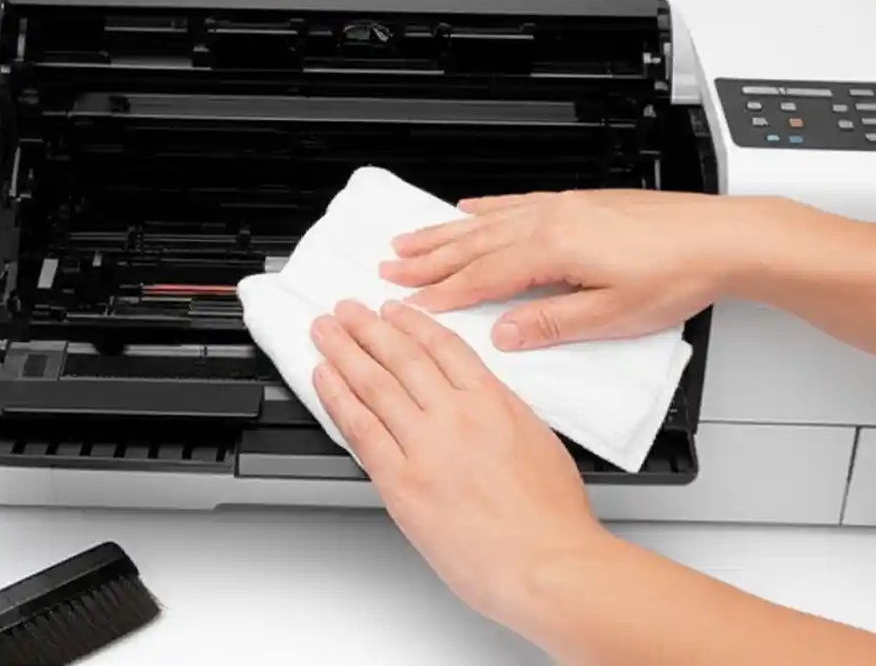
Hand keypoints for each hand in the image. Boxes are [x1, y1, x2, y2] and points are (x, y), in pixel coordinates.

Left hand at [309, 300, 607, 626]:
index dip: (411, 324)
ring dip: (343, 352)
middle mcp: (456, 416)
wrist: (546, 564)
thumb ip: (502, 414)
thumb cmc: (552, 519)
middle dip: (367, 328)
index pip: (443, 346)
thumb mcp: (539, 441)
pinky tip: (323, 379)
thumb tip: (478, 402)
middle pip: (401, 357)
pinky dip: (338, 398)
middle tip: (345, 312)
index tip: (393, 311)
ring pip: (374, 384)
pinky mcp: (403, 484)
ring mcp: (426, 448)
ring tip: (324, 333)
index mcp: (493, 401)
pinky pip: (361, 430)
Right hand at [380, 189, 778, 350]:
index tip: (411, 305)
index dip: (443, 293)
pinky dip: (487, 207)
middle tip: (389, 267)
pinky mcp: (580, 201)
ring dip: (446, 231)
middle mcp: (554, 219)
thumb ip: (551, 324)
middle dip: (428, 257)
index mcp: (555, 249)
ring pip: (489, 219)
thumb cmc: (677, 274)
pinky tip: (472, 207)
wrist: (723, 237)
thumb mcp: (612, 316)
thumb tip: (505, 335)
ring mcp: (565, 206)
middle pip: (474, 241)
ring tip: (412, 238)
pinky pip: (517, 201)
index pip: (483, 276)